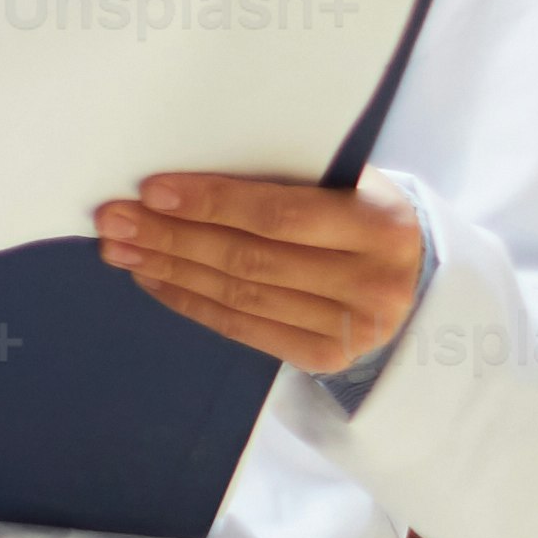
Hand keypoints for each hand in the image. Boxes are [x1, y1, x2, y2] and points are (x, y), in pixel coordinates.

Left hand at [102, 172, 420, 374]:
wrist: (424, 283)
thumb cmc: (370, 218)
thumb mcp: (355, 188)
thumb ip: (293, 182)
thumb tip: (191, 179)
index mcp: (381, 226)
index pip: (280, 214)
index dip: (212, 202)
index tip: (153, 190)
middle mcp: (370, 283)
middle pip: (249, 258)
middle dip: (171, 237)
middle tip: (114, 219)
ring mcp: (349, 329)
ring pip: (239, 295)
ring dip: (169, 269)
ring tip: (121, 248)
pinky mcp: (324, 358)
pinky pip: (242, 328)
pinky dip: (190, 302)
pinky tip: (153, 280)